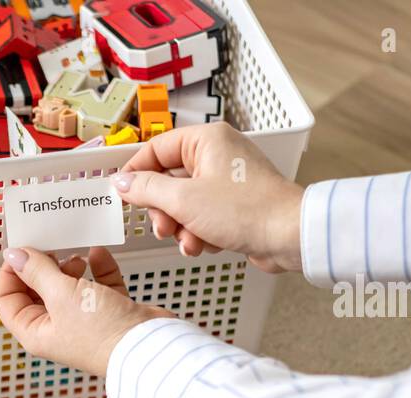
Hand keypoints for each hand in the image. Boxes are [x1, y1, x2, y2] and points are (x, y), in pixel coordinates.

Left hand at [0, 246, 172, 377]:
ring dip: (70, 266)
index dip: (10, 273)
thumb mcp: (61, 294)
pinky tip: (99, 255)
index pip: (7, 301)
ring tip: (76, 258)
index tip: (20, 250)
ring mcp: (83, 320)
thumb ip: (37, 271)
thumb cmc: (104, 333)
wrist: (150, 345)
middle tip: (49, 246)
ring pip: (67, 285)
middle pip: (36, 290)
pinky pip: (97, 284)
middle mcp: (57, 328)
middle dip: (41, 266)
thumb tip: (14, 255)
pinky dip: (98, 268)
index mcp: (35, 332)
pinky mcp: (109, 311)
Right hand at [115, 122, 303, 272]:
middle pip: (168, 180)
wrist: (289, 236)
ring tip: (190, 241)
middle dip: (163, 210)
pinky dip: (199, 233)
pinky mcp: (235, 203)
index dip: (136, 173)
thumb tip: (121, 182)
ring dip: (181, 227)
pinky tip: (206, 244)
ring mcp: (227, 180)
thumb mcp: (183, 200)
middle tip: (164, 227)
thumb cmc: (246, 210)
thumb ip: (147, 189)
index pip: (156, 149)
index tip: (122, 194)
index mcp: (206, 140)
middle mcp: (217, 154)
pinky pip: (202, 215)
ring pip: (183, 202)